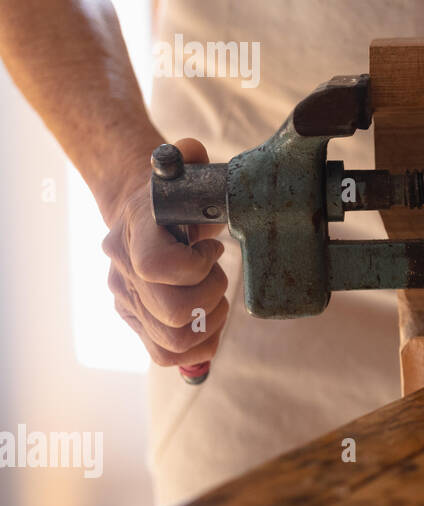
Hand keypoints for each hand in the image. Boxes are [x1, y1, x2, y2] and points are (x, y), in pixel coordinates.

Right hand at [102, 138, 229, 368]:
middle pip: (172, 313)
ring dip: (209, 324)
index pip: (156, 266)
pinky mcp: (136, 321)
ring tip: (215, 298)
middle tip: (217, 276)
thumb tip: (190, 149)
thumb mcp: (184, 173)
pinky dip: (198, 348)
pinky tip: (210, 323)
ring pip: (172, 342)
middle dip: (210, 297)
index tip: (211, 250)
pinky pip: (165, 355)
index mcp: (134, 233)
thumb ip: (189, 158)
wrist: (141, 209)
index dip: (195, 267)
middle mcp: (123, 273)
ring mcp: (127, 301)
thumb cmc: (174, 193)